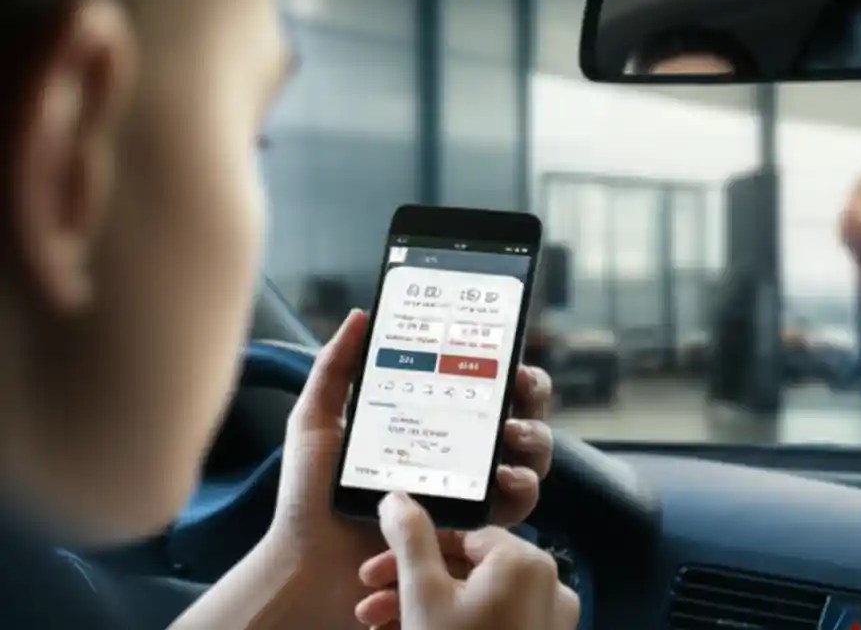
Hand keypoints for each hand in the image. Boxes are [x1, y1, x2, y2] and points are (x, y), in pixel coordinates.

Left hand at [266, 309, 555, 627]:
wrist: (309, 563)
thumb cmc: (310, 495)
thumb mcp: (315, 421)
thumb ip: (334, 368)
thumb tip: (361, 315)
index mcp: (429, 421)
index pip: (481, 385)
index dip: (505, 366)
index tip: (506, 355)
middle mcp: (459, 453)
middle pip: (519, 415)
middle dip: (531, 397)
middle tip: (516, 387)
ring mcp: (471, 491)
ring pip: (531, 457)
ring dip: (534, 440)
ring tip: (510, 436)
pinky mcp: (474, 529)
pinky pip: (517, 508)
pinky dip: (521, 489)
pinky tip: (504, 479)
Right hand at [355, 494, 578, 629]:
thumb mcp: (422, 595)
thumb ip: (410, 539)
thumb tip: (397, 497)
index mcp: (525, 561)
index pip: (462, 533)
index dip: (412, 547)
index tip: (372, 568)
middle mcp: (547, 585)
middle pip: (466, 568)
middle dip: (409, 583)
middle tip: (368, 604)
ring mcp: (546, 623)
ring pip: (474, 599)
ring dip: (421, 607)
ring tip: (376, 628)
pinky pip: (491, 624)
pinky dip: (452, 625)